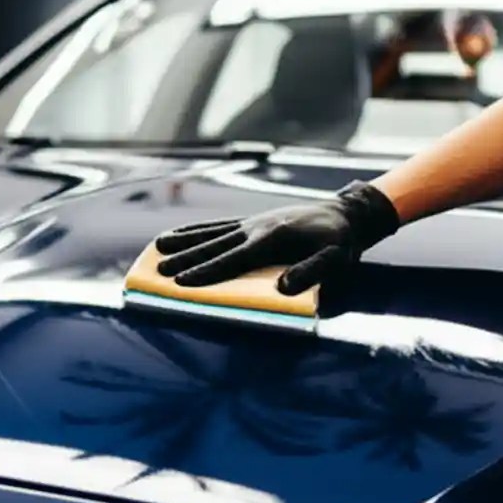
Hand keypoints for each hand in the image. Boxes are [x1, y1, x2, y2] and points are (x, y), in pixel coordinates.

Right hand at [154, 182, 399, 294]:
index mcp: (273, 239)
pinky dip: (196, 230)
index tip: (182, 283)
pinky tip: (178, 233)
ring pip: (211, 233)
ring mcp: (251, 223)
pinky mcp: (251, 222)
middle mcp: (256, 228)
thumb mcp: (335, 259)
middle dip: (186, 259)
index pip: (234, 260)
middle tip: (158, 272)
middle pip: (214, 246)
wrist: (345, 214)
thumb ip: (310, 272)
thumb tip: (283, 287)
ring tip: (156, 248)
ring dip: (184, 242)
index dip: (207, 272)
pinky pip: (218, 226)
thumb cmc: (340, 243)